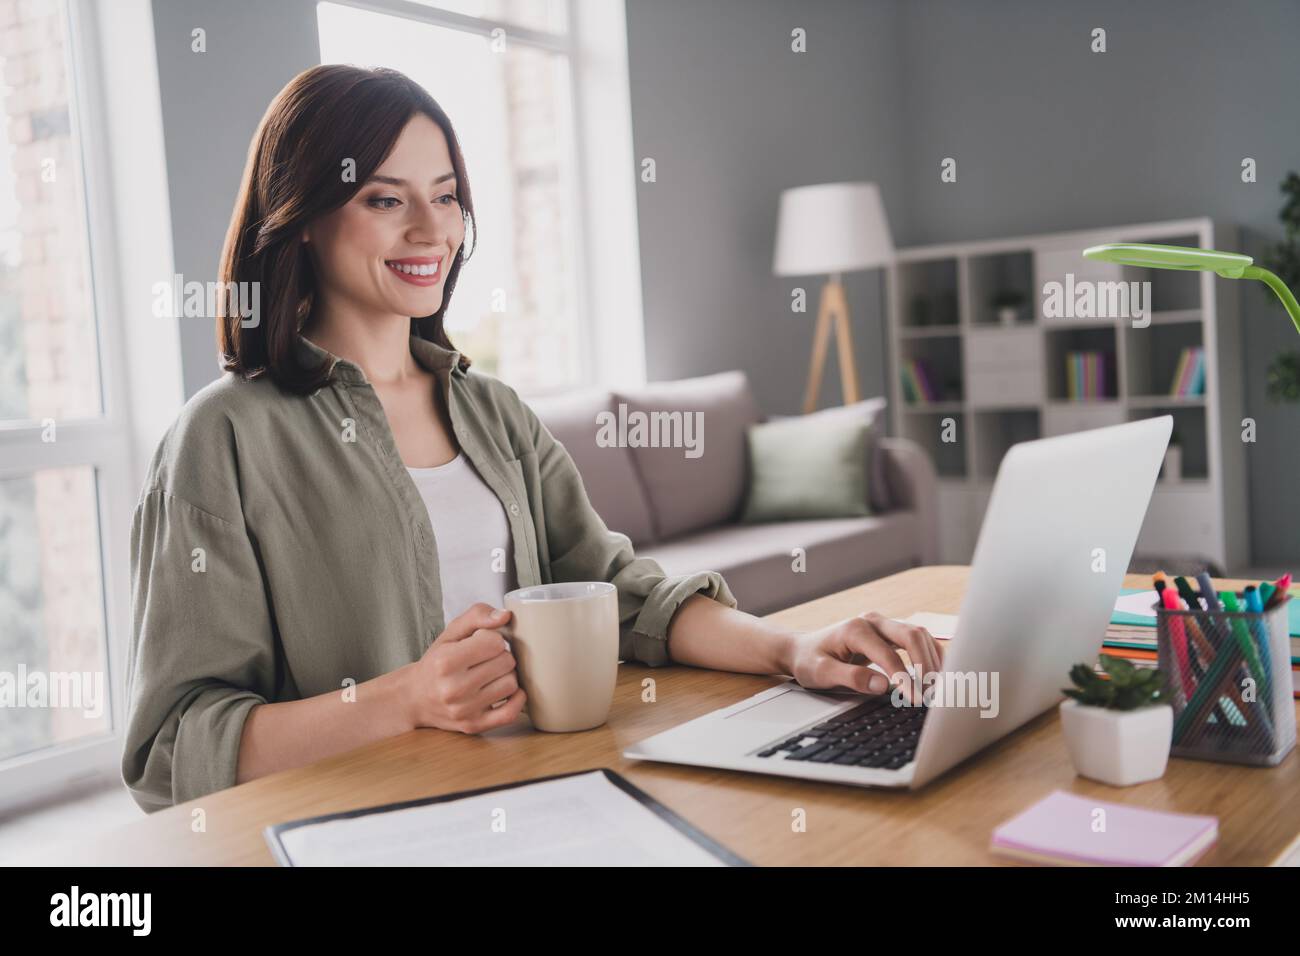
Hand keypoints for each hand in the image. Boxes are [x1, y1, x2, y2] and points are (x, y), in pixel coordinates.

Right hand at [403, 603, 526, 732]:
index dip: (492, 639)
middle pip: (506, 662)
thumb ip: (477, 615)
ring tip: (491, 674)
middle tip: (487, 659)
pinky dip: (516, 700)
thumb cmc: (436, 662)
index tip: (481, 644)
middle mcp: (453, 688)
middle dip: (500, 656)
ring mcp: (464, 710)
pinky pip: (510, 713)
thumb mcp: (450, 633)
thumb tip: (504, 616)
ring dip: (506, 676)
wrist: (415, 698)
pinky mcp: (473, 725)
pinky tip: (507, 691)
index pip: (494, 642)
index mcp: (446, 661)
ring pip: (511, 685)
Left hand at [785, 611, 943, 705]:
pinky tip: (934, 674)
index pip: (888, 654)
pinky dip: (929, 655)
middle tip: (931, 692)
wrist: (802, 649)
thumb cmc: (809, 661)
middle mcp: (872, 621)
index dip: (905, 677)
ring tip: (936, 687)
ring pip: (918, 635)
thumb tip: (882, 685)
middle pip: (911, 635)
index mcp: (855, 629)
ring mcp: (882, 624)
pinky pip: (917, 639)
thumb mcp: (821, 673)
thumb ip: (851, 677)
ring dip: (931, 659)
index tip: (915, 698)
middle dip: (925, 665)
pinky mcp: (888, 632)